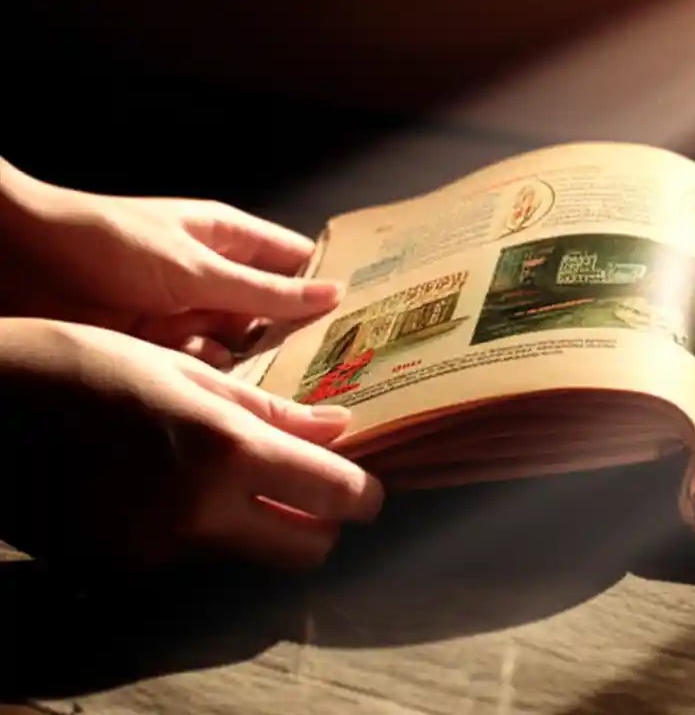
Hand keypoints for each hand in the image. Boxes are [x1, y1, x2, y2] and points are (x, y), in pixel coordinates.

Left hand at [0, 158, 343, 366]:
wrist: (17, 265)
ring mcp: (187, 315)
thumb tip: (334, 295)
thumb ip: (264, 291)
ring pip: (242, 348)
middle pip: (274, 313)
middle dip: (301, 340)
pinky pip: (203, 369)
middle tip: (347, 376)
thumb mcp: (196, 269)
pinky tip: (244, 404)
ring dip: (261, 369)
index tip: (372, 319)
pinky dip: (218, 383)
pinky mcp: (159, 349)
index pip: (297, 261)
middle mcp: (214, 279)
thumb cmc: (108, 244)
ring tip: (304, 399)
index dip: (331, 285)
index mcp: (229, 241)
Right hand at [0, 318, 383, 570]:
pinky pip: (191, 558)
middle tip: (312, 487)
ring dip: (262, 527)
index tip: (367, 488)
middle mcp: (198, 514)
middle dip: (322, 523)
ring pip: (248, 556)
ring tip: (235, 476)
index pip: (335, 499)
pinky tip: (176, 489)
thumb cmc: (87, 365)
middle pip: (305, 550)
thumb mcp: (187, 373)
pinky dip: (204, 531)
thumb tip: (338, 428)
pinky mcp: (121, 569)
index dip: (365, 497)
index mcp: (225, 452)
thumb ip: (271, 411)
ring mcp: (156, 551)